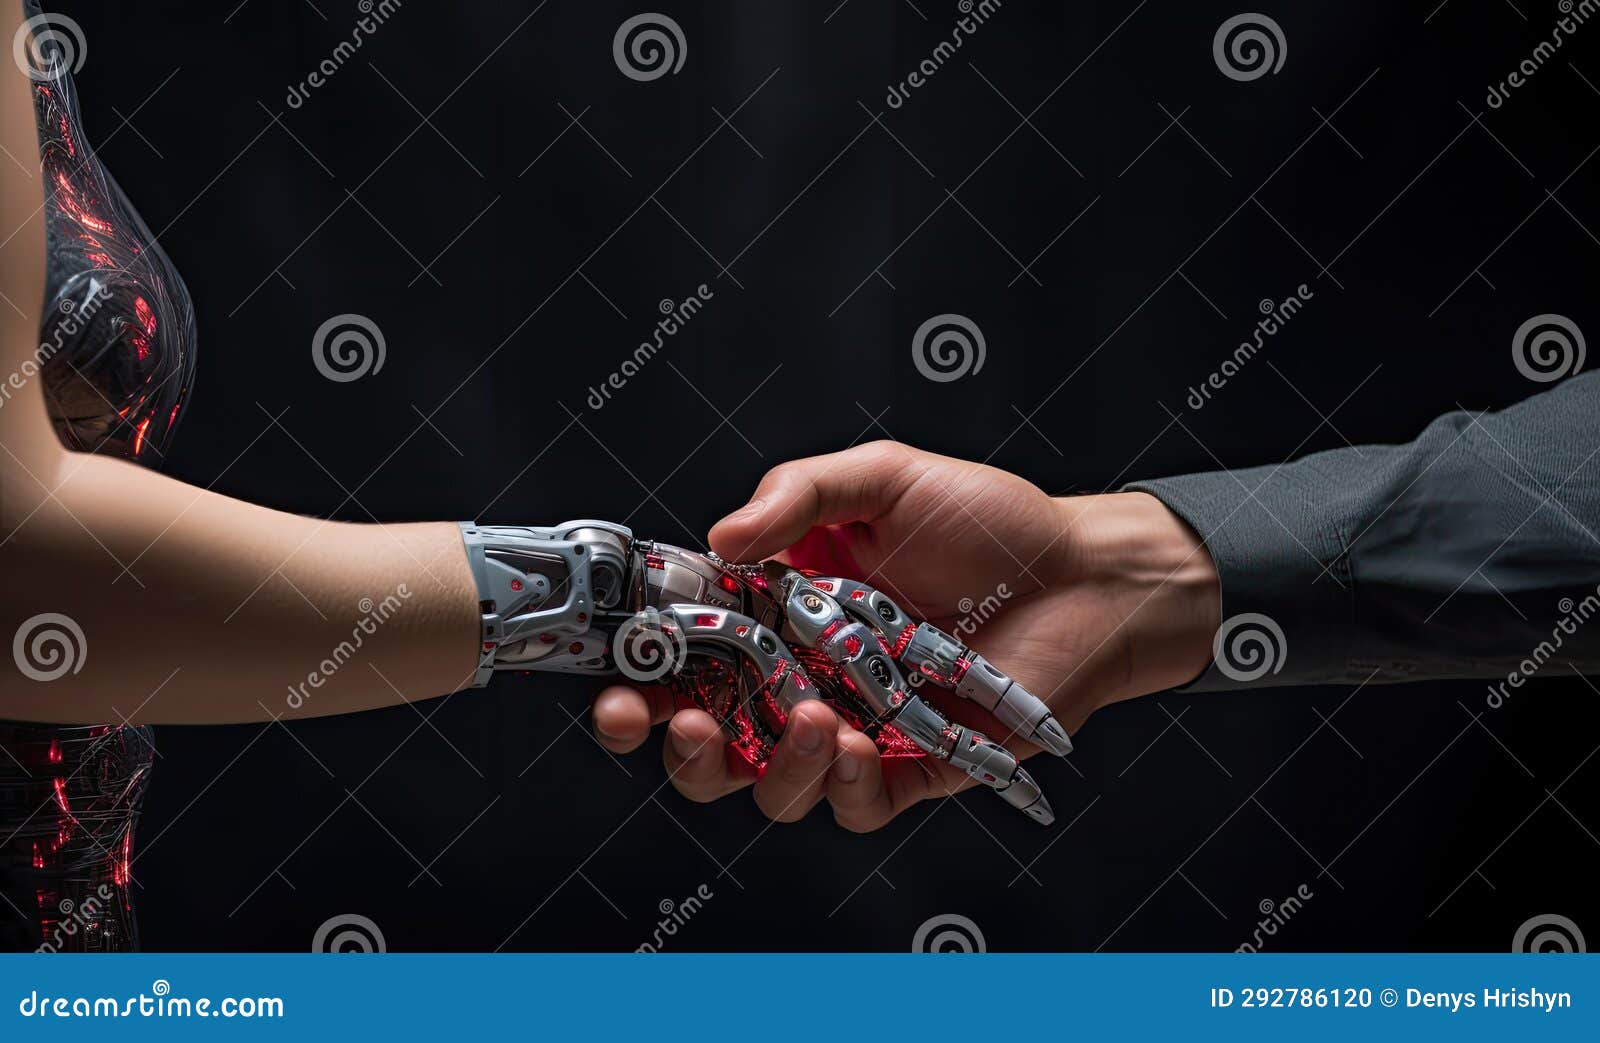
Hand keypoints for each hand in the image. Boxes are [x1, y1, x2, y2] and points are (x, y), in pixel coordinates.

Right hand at [591, 441, 1219, 829]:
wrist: (1086, 572)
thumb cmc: (988, 520)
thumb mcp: (883, 478)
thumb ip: (797, 495)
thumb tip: (718, 538)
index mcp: (779, 613)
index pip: (686, 657)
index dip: (639, 679)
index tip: (618, 683)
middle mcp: (804, 678)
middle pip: (708, 744)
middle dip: (675, 746)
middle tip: (679, 721)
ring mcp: (855, 730)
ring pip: (770, 787)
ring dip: (767, 765)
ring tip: (806, 717)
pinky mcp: (912, 769)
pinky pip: (853, 805)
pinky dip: (838, 784)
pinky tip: (851, 743)